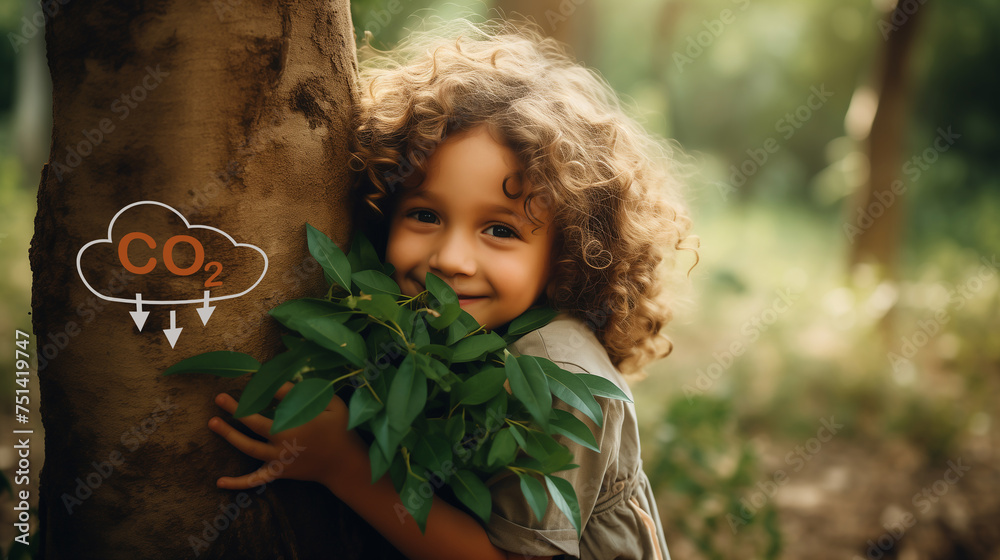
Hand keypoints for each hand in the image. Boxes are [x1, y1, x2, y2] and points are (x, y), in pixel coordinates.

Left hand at [208, 382, 362, 489]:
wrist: (345, 463)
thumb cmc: (340, 429)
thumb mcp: (330, 404)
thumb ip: (305, 393)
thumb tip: (281, 382)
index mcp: (294, 423)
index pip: (271, 402)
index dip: (261, 390)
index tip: (251, 379)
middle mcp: (282, 442)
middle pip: (252, 424)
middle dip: (234, 409)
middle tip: (219, 397)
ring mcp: (278, 460)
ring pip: (248, 447)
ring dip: (229, 435)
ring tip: (212, 422)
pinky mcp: (278, 473)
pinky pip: (255, 480)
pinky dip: (237, 483)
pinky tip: (219, 482)